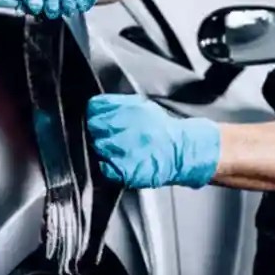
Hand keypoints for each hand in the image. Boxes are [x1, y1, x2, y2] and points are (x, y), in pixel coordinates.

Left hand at [87, 94, 220, 188]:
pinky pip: (104, 167)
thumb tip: (98, 106)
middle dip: (99, 132)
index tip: (100, 118)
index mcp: (123, 109)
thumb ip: (117, 105)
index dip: (96, 114)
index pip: (94, 108)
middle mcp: (117, 128)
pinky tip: (123, 161)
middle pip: (92, 128)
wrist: (182, 150)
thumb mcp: (141, 106)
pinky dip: (109, 166)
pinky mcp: (121, 169)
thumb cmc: (163, 129)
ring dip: (105, 150)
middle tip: (113, 136)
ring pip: (97, 148)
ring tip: (122, 149)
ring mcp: (117, 150)